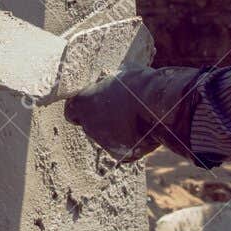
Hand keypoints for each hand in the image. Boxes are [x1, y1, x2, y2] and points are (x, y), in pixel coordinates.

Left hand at [64, 65, 220, 167]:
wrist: (158, 106)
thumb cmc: (139, 84)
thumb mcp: (120, 76)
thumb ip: (109, 85)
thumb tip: (113, 83)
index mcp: (82, 103)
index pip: (72, 111)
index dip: (83, 108)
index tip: (95, 103)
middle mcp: (88, 126)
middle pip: (90, 125)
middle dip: (101, 119)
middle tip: (121, 109)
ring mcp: (104, 142)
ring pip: (107, 137)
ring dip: (117, 131)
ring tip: (137, 118)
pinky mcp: (121, 154)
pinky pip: (124, 148)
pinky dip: (131, 143)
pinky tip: (144, 131)